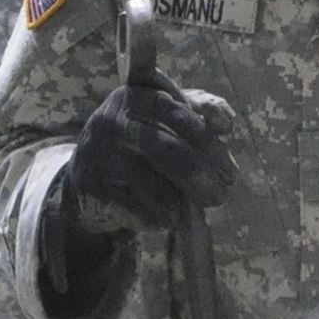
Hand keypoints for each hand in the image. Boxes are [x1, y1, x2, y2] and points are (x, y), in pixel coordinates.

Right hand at [62, 75, 237, 235]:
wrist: (87, 171)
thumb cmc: (140, 140)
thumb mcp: (168, 118)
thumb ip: (201, 112)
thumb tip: (226, 123)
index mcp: (136, 97)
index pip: (181, 117)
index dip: (211, 147)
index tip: (231, 173)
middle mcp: (113, 121)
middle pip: (167, 151)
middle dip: (200, 177)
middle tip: (221, 197)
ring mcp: (98, 153)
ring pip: (152, 185)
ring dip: (181, 204)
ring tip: (196, 213)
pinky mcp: (91, 185)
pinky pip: (135, 208)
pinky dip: (157, 218)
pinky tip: (167, 221)